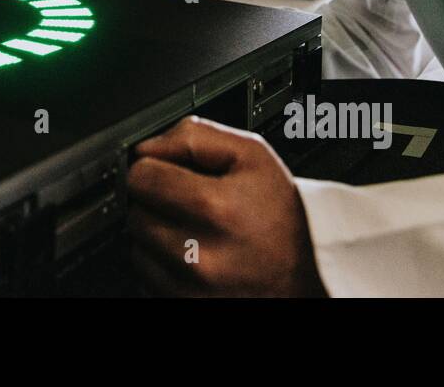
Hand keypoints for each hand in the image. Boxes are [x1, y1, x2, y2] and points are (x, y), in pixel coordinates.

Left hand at [126, 116, 326, 296]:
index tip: (167, 171)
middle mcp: (198, 256)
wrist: (309, 274)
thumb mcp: (252, 155)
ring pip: (136, 248)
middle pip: (135, 213)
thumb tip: (147, 147)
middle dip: (154, 202)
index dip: (152, 167)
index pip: (141, 176)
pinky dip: (162, 265)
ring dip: (156, 236)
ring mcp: (190, 289)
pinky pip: (147, 278)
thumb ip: (194, 137)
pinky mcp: (184, 306)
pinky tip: (193, 256)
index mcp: (215, 208)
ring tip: (195, 231)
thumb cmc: (281, 215)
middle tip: (187, 203)